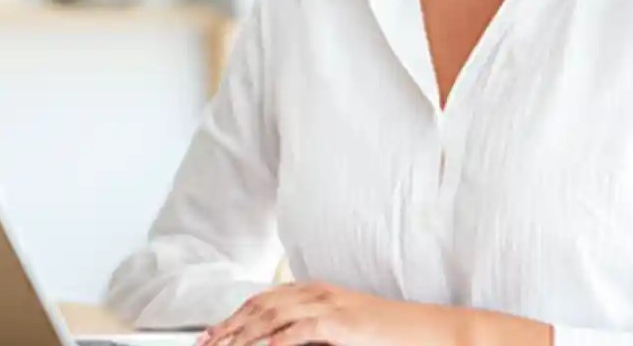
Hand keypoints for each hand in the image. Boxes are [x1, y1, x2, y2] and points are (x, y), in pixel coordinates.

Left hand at [195, 280, 456, 345]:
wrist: (427, 330)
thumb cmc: (387, 335)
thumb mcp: (342, 330)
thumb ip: (310, 333)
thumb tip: (277, 342)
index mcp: (316, 292)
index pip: (264, 301)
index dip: (234, 317)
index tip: (211, 335)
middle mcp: (318, 293)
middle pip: (261, 306)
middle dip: (228, 326)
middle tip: (204, 344)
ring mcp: (330, 306)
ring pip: (273, 316)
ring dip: (242, 334)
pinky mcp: (342, 323)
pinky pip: (300, 331)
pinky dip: (275, 339)